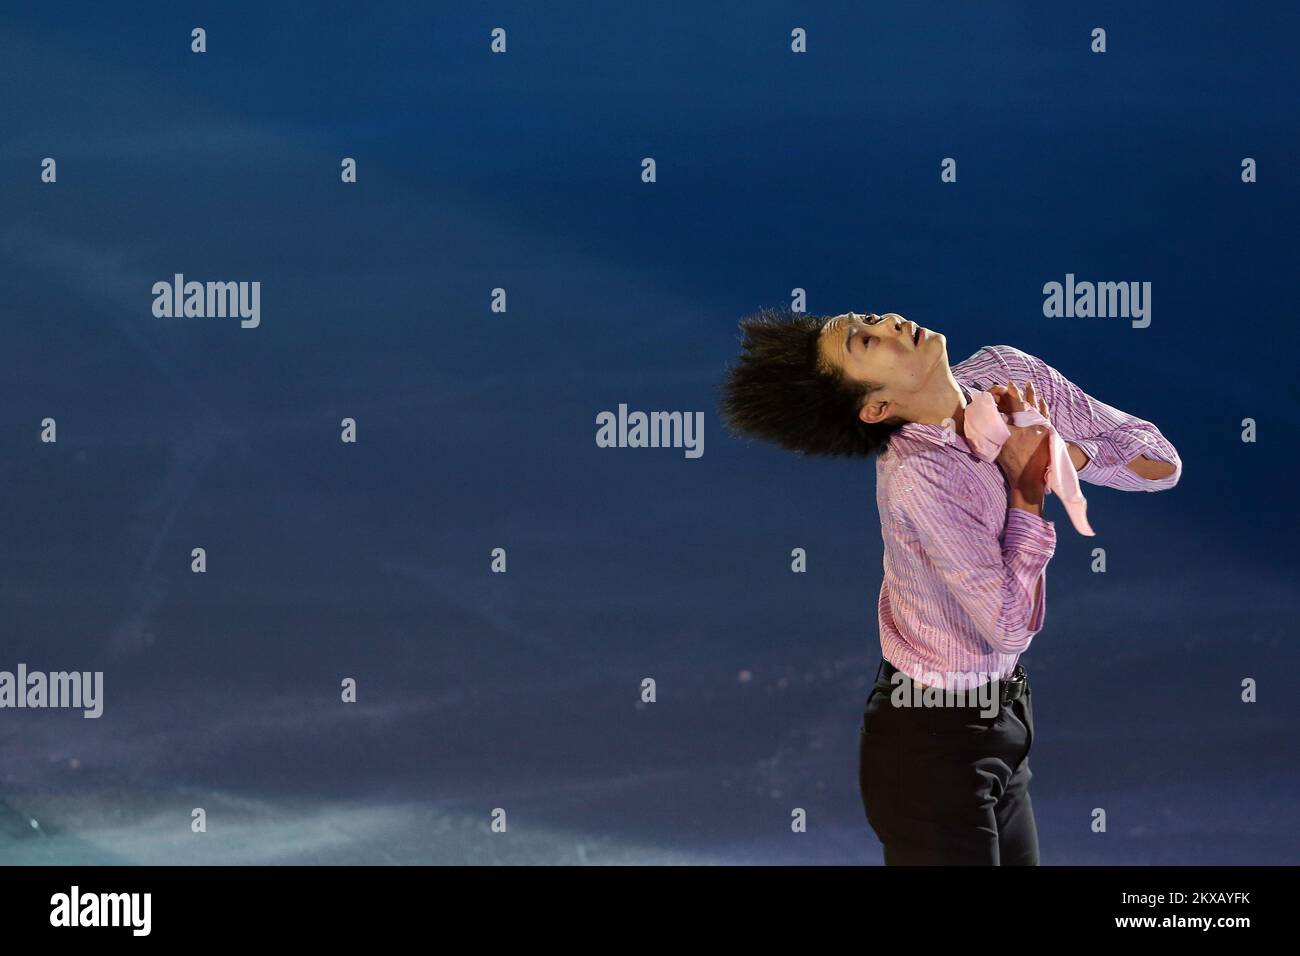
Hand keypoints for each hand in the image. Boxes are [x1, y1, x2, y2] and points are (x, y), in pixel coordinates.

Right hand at [990, 381, 1051, 504]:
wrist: (1030, 477)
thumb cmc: (1012, 462)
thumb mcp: (1000, 443)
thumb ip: (996, 426)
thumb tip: (991, 414)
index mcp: (1021, 423)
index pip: (1015, 402)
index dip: (1011, 392)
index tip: (1008, 384)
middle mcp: (1034, 422)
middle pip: (1027, 402)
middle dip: (1022, 392)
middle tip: (1017, 383)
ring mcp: (1042, 427)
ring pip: (1038, 407)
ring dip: (1033, 396)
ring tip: (1029, 385)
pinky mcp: (1048, 434)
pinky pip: (1047, 416)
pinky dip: (1044, 407)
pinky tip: (1043, 401)